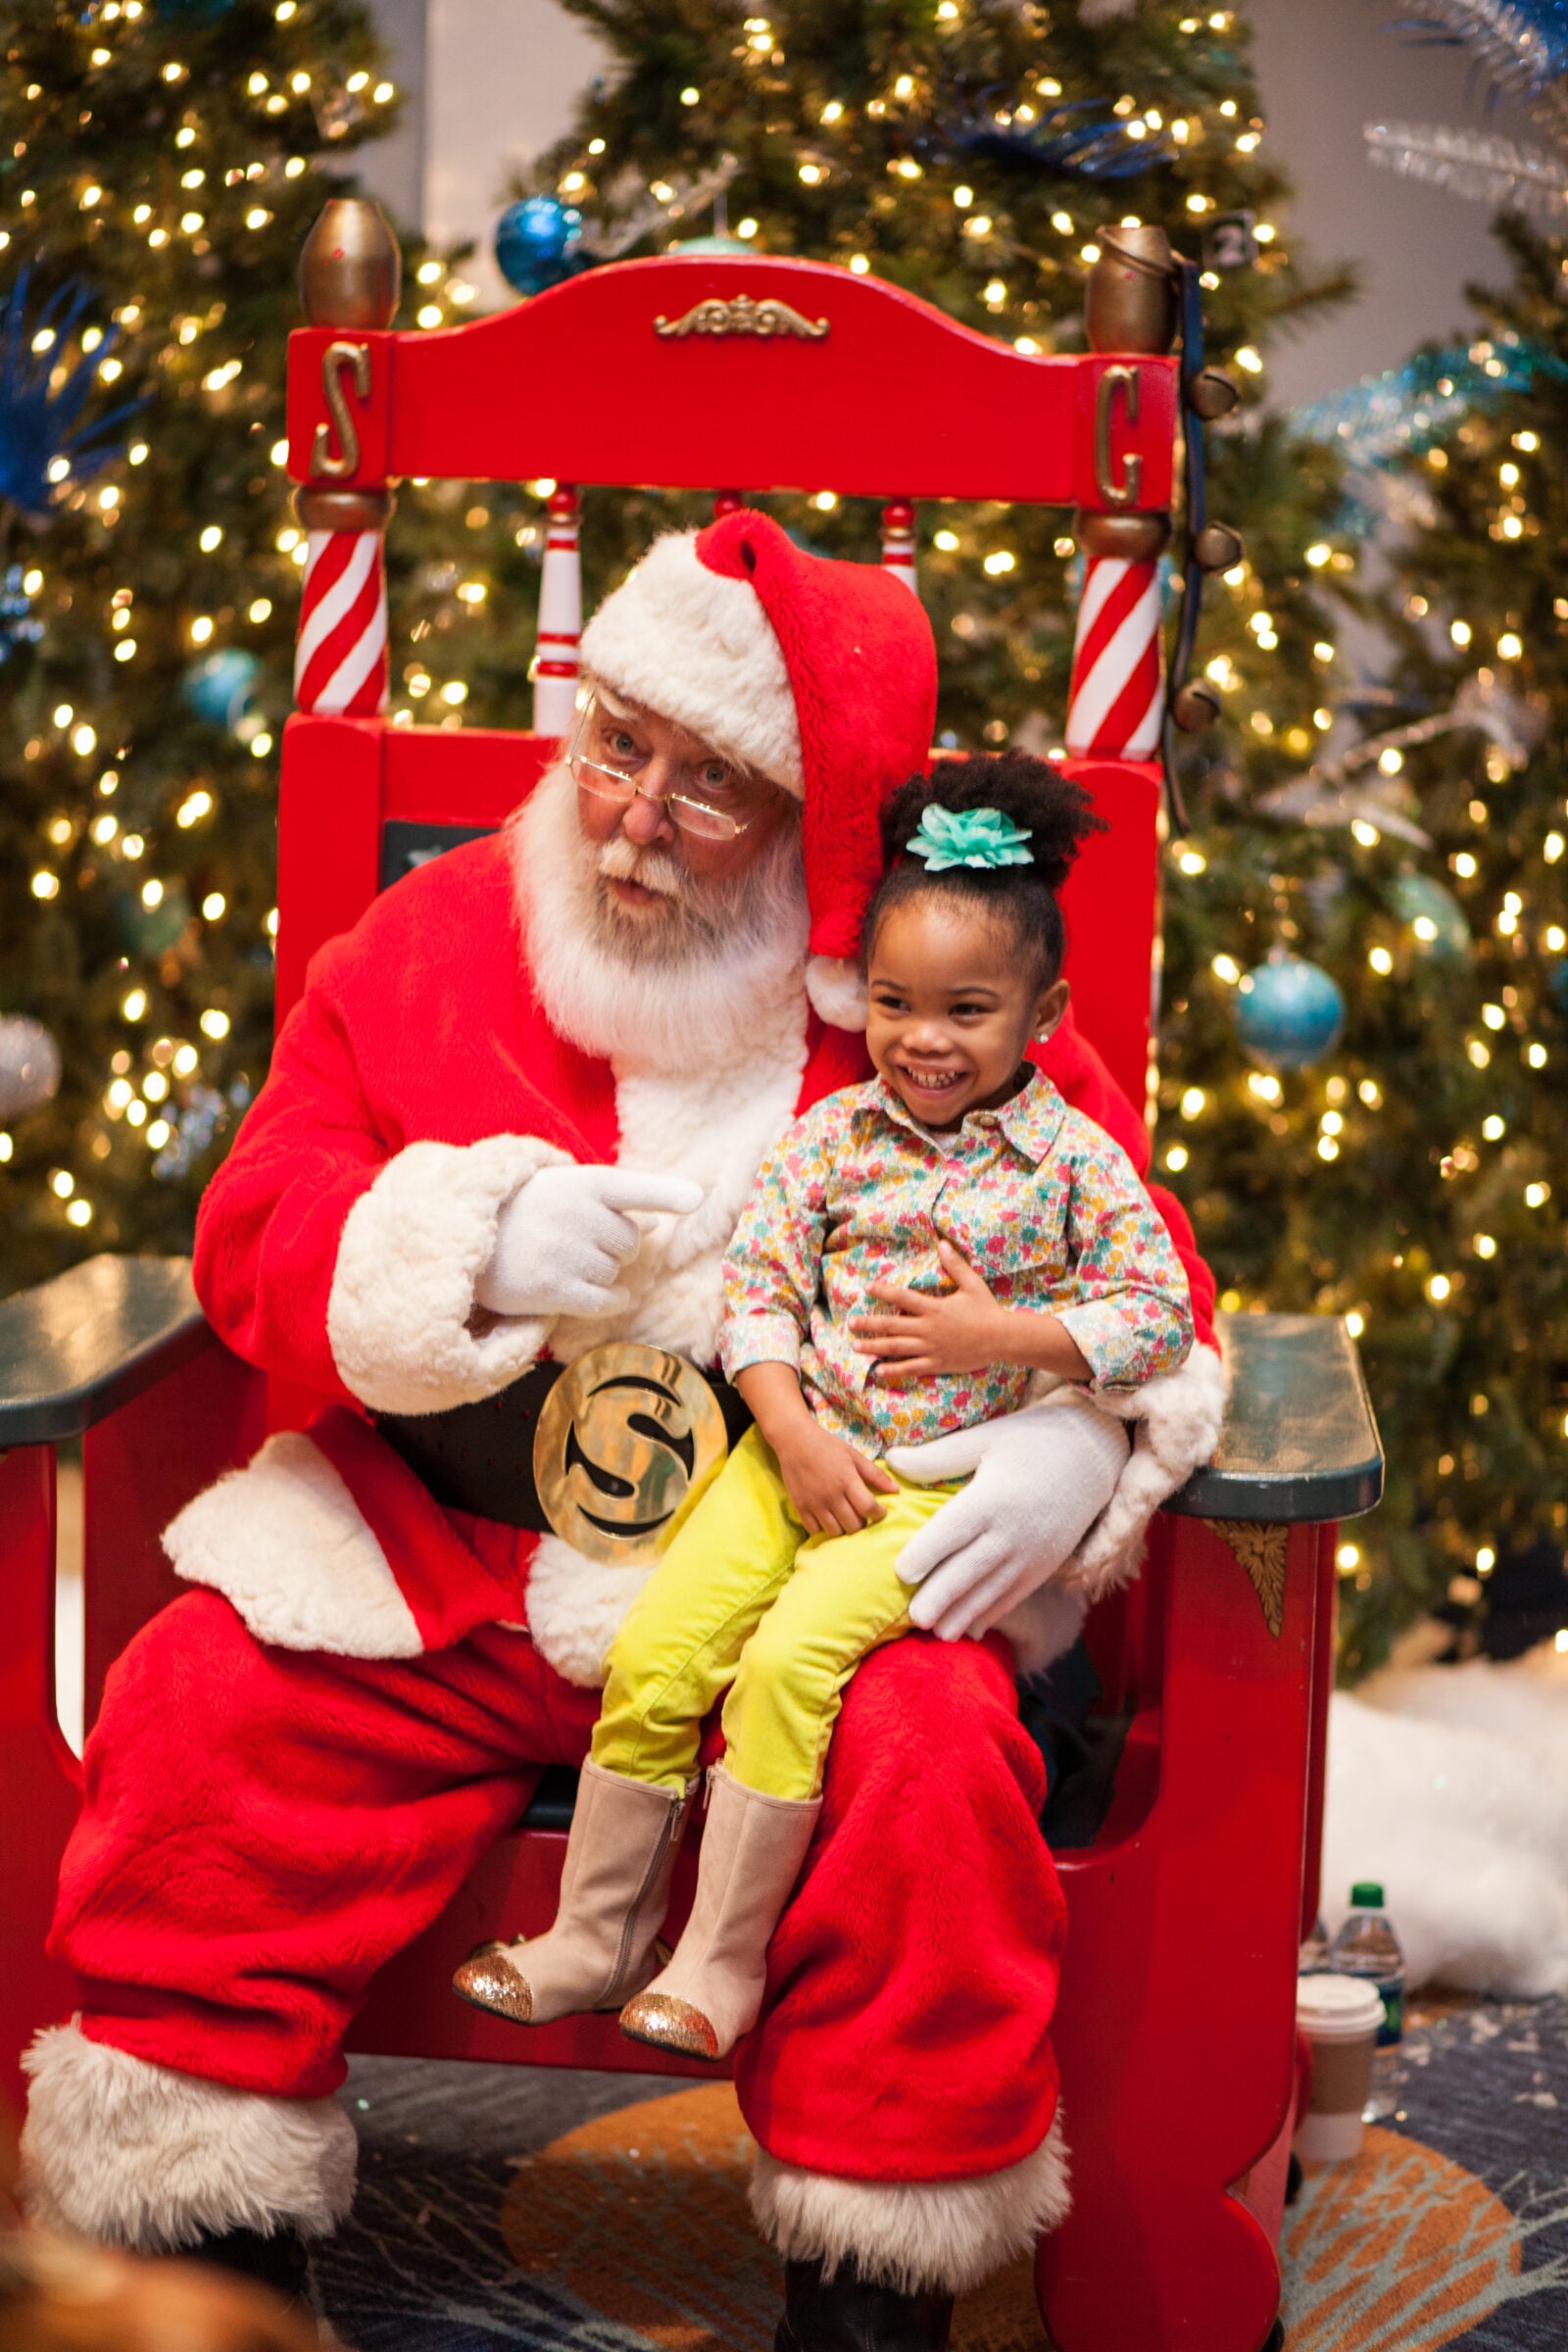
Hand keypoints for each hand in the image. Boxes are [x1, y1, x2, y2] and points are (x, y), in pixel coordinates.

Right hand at [474, 1164, 702, 1319]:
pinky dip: (613, 1301)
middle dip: (616, 1246)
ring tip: (569, 1261)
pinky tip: (608, 1296)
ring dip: (604, 1272)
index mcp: (581, 1183)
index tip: (697, 1199)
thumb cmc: (524, 1211)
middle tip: (579, 1240)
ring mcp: (563, 1253)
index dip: (666, 1194)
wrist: (463, 1238)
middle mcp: (575, 1215)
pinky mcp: (553, 1289)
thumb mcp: (563, 1190)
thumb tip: (656, 1226)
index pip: (631, 1188)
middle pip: (630, 1242)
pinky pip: (605, 1301)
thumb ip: (610, 1202)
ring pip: (616, 1272)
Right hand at [775, 1420, 899, 1538]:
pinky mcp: (800, 1507)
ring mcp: (814, 1503)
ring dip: (844, 1527)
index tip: (880, 1510)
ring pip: (835, 1531)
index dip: (879, 1514)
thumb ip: (875, 1474)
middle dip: (862, 1522)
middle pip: (853, 1525)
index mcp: (847, 1480)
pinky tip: (828, 1517)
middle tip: (861, 1513)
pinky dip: (823, 1528)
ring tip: (845, 1516)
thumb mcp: (854, 1456)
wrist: (795, 1440)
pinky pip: (815, 1530)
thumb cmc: (827, 1446)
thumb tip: (896, 1489)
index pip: (868, 1508)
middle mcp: (831, 1495)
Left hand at [851, 1239, 1006, 1380]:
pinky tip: (879, 1370)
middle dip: (869, 1324)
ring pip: (896, 1347)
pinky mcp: (937, 1363)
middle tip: (851, 1323)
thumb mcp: (972, 1284)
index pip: (902, 1297)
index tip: (867, 1288)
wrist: (1002, 1338)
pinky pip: (911, 1367)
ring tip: (856, 1346)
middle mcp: (928, 1328)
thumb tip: (942, 1243)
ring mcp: (931, 1348)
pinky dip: (894, 1370)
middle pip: (892, 1325)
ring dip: (874, 1347)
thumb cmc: (987, 1310)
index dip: (883, 1292)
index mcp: (934, 1308)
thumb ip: (955, 1264)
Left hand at [886, 1398, 1130, 1640]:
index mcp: (994, 1497)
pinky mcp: (1044, 1566)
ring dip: (965, 1614)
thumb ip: (938, 1457)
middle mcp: (1013, 1531)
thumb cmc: (1031, 1440)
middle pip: (971, 1569)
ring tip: (939, 1635)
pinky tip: (971, 1629)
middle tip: (915, 1618)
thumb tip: (891, 1459)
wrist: (1094, 1455)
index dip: (927, 1552)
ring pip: (992, 1591)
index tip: (900, 1572)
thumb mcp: (985, 1438)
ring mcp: (1032, 1553)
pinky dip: (992, 1614)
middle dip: (942, 1596)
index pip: (955, 1530)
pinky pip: (1014, 1595)